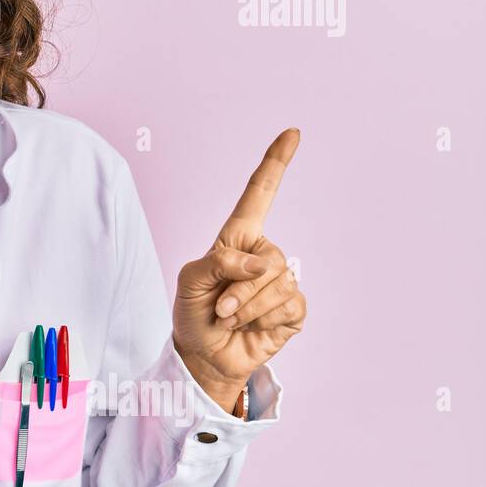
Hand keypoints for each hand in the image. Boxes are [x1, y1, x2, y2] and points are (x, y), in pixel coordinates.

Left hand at [172, 128, 306, 411]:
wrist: (204, 354)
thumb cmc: (194, 311)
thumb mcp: (191, 280)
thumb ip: (220, 263)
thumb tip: (261, 266)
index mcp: (238, 239)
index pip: (259, 195)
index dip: (275, 163)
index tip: (292, 133)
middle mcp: (264, 255)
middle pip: (266, 261)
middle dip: (238, 290)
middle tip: (219, 308)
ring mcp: (282, 281)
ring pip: (276, 286)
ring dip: (246, 308)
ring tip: (230, 318)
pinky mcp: (294, 308)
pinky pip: (288, 306)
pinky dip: (263, 321)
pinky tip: (253, 327)